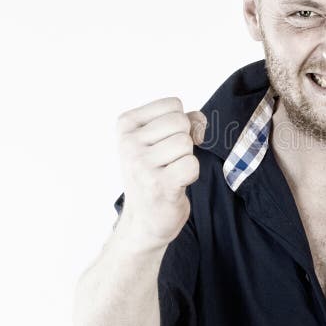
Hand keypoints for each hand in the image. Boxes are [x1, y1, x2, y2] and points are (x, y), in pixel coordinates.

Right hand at [115, 97, 207, 248]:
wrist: (145, 221)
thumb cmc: (156, 175)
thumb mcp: (161, 140)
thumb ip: (185, 121)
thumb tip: (200, 121)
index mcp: (126, 125)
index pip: (173, 104)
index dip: (180, 124)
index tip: (165, 143)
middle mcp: (128, 143)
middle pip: (181, 122)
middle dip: (184, 140)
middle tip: (170, 161)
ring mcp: (141, 165)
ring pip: (186, 143)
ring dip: (186, 159)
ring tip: (171, 173)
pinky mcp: (159, 185)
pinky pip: (192, 164)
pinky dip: (191, 175)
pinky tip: (176, 184)